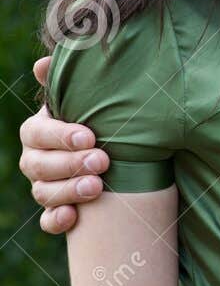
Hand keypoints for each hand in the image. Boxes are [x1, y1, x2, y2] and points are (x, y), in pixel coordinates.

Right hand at [19, 56, 108, 234]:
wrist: (119, 154)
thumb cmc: (99, 122)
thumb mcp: (87, 100)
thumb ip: (66, 81)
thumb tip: (43, 64)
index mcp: (38, 131)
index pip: (37, 133)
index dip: (60, 136)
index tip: (90, 136)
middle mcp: (35, 160)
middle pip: (38, 165)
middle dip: (70, 164)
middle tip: (102, 161)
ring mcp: (44, 187)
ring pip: (43, 193)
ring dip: (68, 191)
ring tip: (98, 186)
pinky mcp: (56, 212)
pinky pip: (48, 221)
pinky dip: (57, 220)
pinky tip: (73, 217)